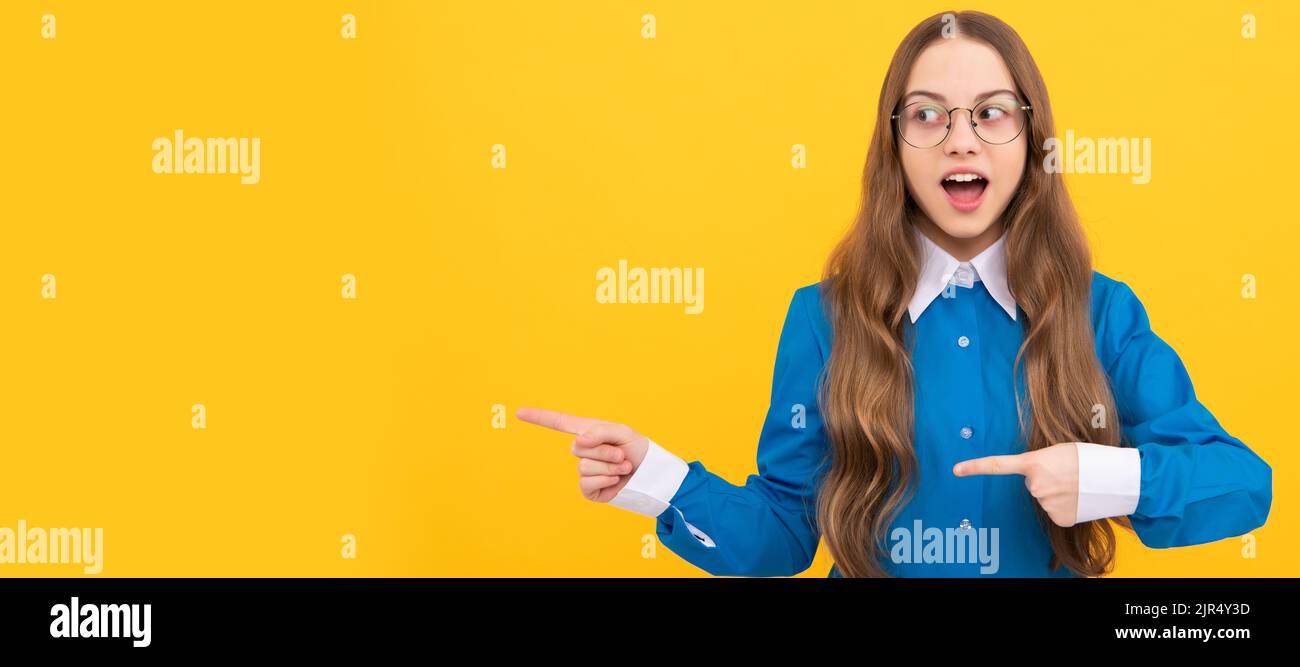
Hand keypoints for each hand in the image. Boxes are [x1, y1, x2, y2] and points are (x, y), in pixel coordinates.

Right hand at [516, 407, 650, 502]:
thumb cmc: (638, 450)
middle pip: (577, 447)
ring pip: (584, 467)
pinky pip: (587, 483)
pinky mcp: (589, 489)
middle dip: (604, 451)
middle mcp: (584, 451)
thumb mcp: (622, 432)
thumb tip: (578, 441)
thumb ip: (599, 432)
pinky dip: (606, 481)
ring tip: (624, 467)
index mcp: (589, 432)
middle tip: (622, 455)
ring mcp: (585, 471)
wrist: (652, 475)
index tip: (518, 412)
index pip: (559, 423)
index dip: (538, 417)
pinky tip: (617, 480)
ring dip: (609, 467)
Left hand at [953, 443, 1079, 526]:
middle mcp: (1036, 486)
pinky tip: (1078, 498)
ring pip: (1045, 498)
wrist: (1117, 478)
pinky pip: (1056, 511)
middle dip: (1046, 479)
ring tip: (1077, 484)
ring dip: (1058, 492)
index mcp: (1034, 463)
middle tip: (1068, 473)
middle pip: (1033, 484)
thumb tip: (1036, 478)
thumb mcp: (1060, 450)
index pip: (999, 465)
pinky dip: (1066, 506)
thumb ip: (1041, 463)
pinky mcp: (1059, 518)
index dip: (976, 467)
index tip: (956, 470)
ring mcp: (1047, 504)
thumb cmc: (1089, 458)